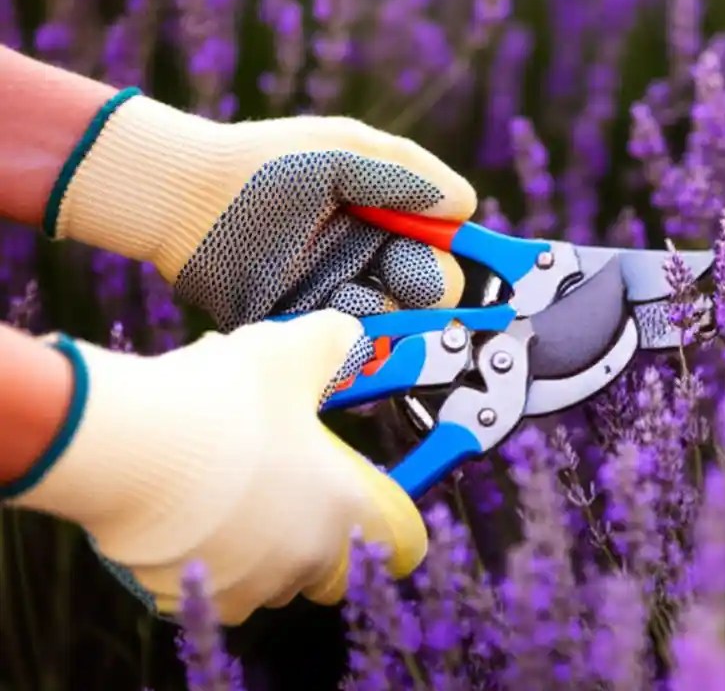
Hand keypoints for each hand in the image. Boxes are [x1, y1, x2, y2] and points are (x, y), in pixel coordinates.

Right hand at [4, 311, 426, 624]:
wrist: (123, 442)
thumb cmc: (219, 400)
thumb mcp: (290, 350)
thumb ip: (333, 343)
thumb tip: (348, 336)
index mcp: (343, 511)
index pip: (394, 542)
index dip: (381, 517)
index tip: (358, 496)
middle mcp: (303, 560)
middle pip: (325, 562)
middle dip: (310, 531)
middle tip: (281, 484)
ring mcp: (245, 585)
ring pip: (266, 576)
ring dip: (255, 545)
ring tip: (225, 489)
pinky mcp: (186, 596)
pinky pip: (208, 582)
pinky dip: (201, 555)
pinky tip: (181, 511)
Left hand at [46, 89, 476, 380]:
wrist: (184, 194)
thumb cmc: (264, 161)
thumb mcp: (344, 152)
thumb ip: (406, 175)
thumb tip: (466, 206)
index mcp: (380, 221)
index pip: (439, 249)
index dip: (456, 255)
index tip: (465, 259)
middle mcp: (362, 261)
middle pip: (428, 294)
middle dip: (433, 289)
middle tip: (419, 281)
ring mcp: (332, 296)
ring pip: (393, 325)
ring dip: (392, 313)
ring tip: (366, 291)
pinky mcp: (299, 327)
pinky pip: (344, 344)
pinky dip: (354, 332)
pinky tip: (341, 307)